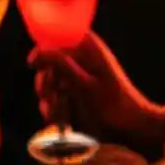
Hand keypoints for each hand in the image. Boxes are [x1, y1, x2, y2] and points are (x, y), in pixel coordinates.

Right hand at [29, 32, 164, 160]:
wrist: (130, 129)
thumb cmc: (113, 104)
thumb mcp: (86, 85)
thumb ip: (61, 65)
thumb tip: (37, 52)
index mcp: (87, 47)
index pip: (56, 35)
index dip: (44, 48)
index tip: (35, 64)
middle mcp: (80, 58)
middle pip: (47, 60)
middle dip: (45, 81)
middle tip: (51, 94)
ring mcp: (75, 77)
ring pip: (47, 81)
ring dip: (49, 99)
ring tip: (60, 112)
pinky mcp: (73, 94)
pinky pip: (53, 97)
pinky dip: (53, 109)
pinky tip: (61, 119)